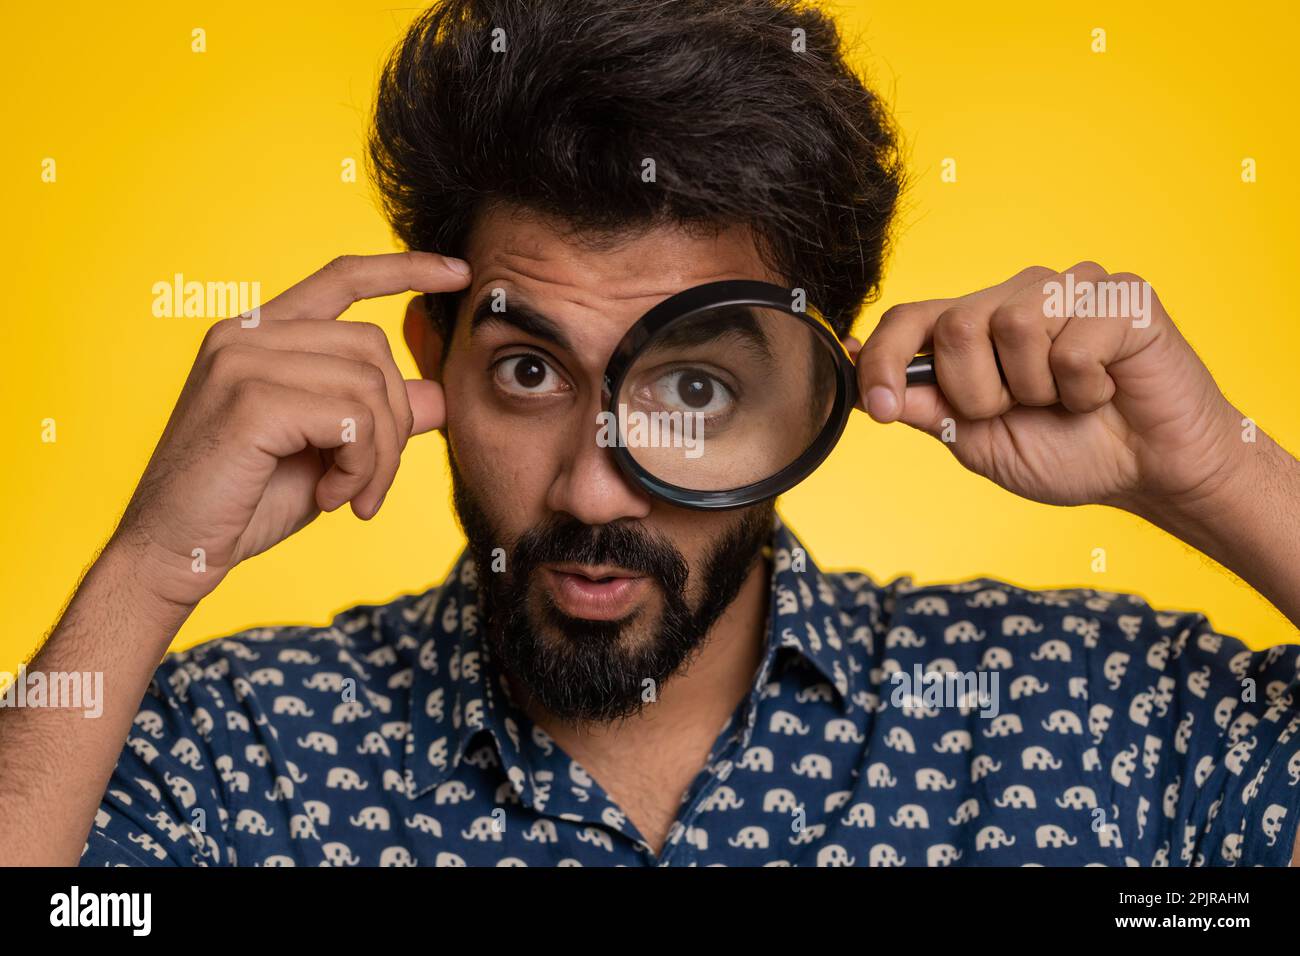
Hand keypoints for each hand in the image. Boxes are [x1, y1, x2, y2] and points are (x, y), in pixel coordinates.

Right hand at [108, 252, 470, 608]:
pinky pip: (351, 420)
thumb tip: (438, 394)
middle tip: (371, 482)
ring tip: (350, 495)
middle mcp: (246, 335)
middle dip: (394, 422)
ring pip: (368, 386)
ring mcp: (242, 362)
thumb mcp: (327, 452)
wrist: (174, 553)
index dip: (404, 270)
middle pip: (373, 346)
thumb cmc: (244, 503)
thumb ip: (375, 416)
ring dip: (379, 455)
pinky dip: (359, 466)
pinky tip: (332, 497)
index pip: (341, 277)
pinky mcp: (250, 402)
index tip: (459, 272)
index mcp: (261, 335)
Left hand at [852, 263, 1246, 512]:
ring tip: (1067, 399)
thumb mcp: (976, 441)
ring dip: (1037, 390)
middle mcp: (1017, 296)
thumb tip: (862, 383)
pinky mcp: (1121, 296)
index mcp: (975, 327)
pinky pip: (1074, 344)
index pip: (910, 317)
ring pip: (1015, 327)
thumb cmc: (1068, 452)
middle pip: (957, 326)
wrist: (1149, 472)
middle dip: (980, 393)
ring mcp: (1070, 289)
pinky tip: (1105, 391)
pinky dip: (1085, 388)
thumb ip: (925, 407)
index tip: (880, 407)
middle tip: (1023, 411)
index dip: (884, 358)